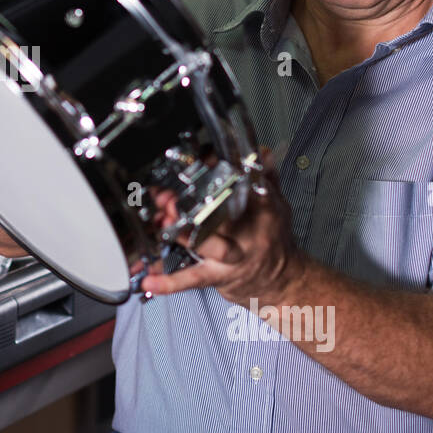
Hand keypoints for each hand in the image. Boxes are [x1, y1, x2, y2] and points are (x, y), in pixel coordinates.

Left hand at [140, 146, 304, 302]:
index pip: (250, 184)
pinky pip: (193, 278)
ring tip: (163, 225)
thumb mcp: (277, 204)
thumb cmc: (274, 240)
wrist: (283, 284)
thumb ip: (266, 175)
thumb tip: (259, 148)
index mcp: (265, 210)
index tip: (207, 157)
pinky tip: (149, 280)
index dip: (228, 170)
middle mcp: (250, 234)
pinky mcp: (218, 277)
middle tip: (172, 195)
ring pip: (208, 245)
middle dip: (197, 203)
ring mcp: (234, 258)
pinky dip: (169, 281)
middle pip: (224, 214)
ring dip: (183, 234)